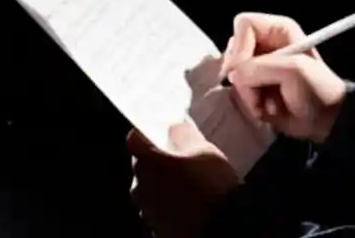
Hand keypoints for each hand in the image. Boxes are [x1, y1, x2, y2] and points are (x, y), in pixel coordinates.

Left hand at [127, 121, 240, 237]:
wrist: (219, 227)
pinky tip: (190, 203)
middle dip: (157, 160)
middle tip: (180, 158)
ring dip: (164, 183)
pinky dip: (170, 204)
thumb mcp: (204, 150)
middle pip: (142, 165)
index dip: (146, 133)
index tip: (160, 131)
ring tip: (189, 183)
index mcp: (146, 162)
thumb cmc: (210, 185)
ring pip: (150, 189)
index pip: (134, 139)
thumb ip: (184, 134)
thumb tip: (173, 126)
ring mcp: (146, 210)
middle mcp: (139, 186)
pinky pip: (159, 209)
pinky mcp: (156, 228)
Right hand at [220, 12, 347, 142]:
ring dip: (249, 94)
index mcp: (278, 30)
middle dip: (243, 76)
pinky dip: (251, 103)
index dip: (240, 45)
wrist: (327, 119)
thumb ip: (259, 68)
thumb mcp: (293, 72)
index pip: (243, 24)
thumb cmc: (317, 89)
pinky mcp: (256, 86)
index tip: (244, 69)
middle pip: (233, 50)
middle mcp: (265, 44)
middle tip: (257, 92)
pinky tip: (268, 109)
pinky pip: (238, 91)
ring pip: (233, 74)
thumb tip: (233, 75)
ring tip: (270, 104)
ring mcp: (258, 66)